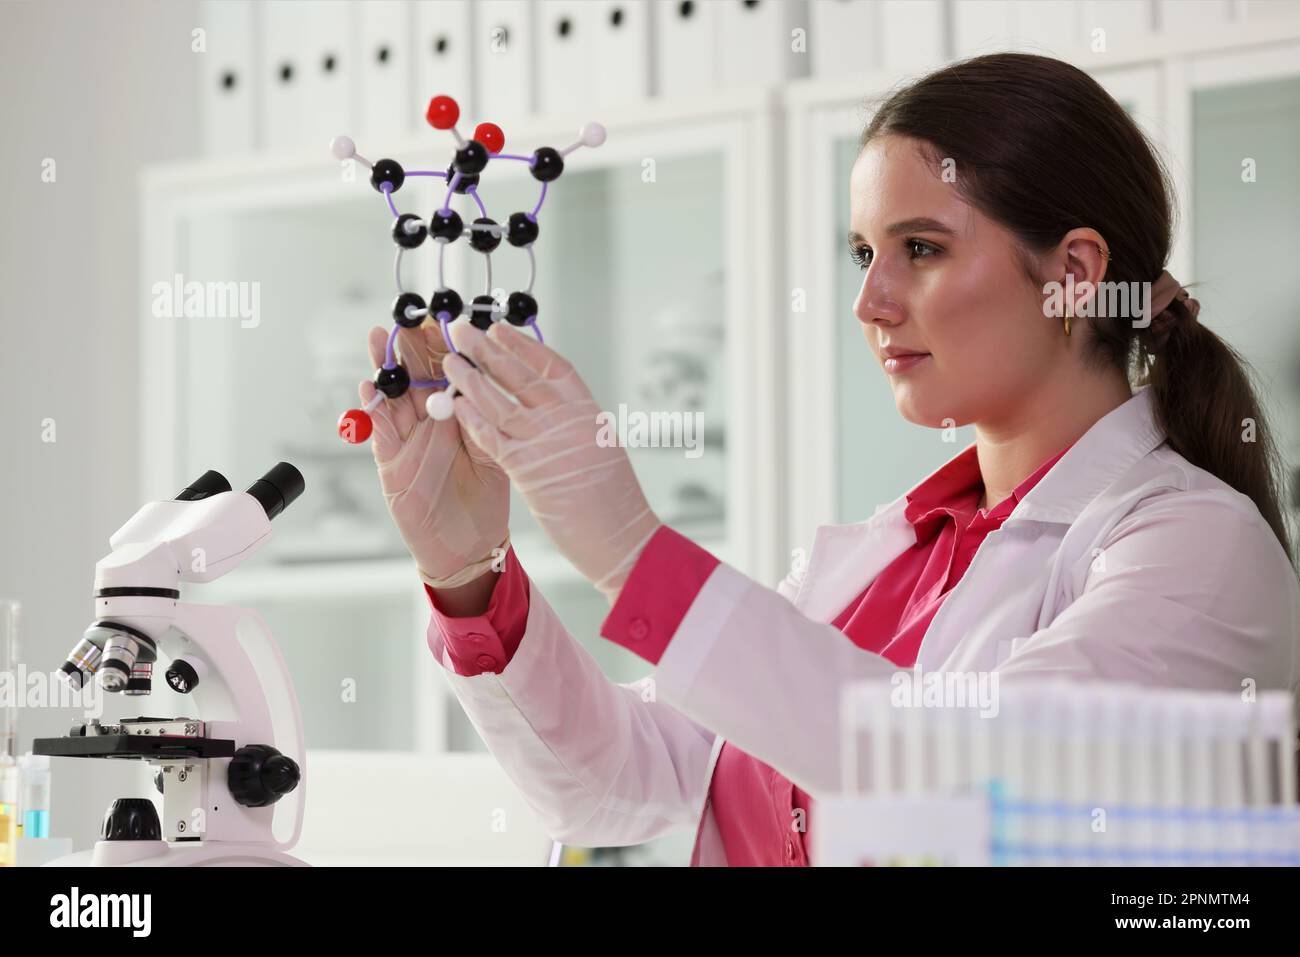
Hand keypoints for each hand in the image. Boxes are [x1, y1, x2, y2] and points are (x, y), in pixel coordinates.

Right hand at [362, 323, 509, 585]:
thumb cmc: (486, 499)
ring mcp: (407, 441)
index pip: (445, 372)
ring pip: (392, 396)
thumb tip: (487, 378)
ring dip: (385, 367)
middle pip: (414, 376)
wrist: (472, 546)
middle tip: (407, 317)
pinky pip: (379, 433)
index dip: (441, 346)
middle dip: (410, 346)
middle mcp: (427, 423)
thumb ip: (485, 420)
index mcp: (455, 416)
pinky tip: (371, 388)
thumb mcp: (494, 453)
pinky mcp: (391, 464)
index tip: (441, 318)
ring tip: (379, 337)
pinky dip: (373, 411)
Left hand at [442, 321, 661, 602]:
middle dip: (488, 350)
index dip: (525, 346)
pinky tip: (454, 404)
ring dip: (470, 379)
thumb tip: (550, 413)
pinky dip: (471, 418)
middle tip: (462, 330)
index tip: (502, 329)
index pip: (554, 366)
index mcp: (589, 413)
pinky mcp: (529, 470)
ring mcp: (548, 443)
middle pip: (521, 375)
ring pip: (500, 401)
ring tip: (448, 360)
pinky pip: (491, 436)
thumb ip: (574, 429)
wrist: (624, 541)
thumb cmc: (615, 504)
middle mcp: (568, 420)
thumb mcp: (601, 452)